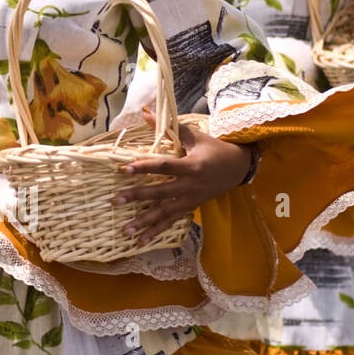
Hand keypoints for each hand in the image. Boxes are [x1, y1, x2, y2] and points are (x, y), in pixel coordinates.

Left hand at [115, 120, 252, 243]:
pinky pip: (171, 222)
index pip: (164, 167)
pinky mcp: (190, 208)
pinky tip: (141, 241)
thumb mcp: (195, 136)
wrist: (238, 168)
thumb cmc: (214, 149)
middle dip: (137, 197)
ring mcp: (190, 199)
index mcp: (192, 166)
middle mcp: (190, 185)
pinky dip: (156, 232)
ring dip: (144, 222)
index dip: (144, 168)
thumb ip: (169, 128)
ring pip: (164, 212)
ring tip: (125, 230)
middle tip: (115, 200)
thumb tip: (145, 113)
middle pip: (160, 192)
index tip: (125, 169)